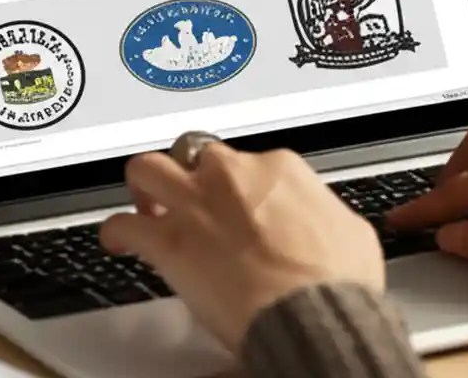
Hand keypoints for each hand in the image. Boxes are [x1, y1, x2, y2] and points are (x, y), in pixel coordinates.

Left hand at [100, 144, 383, 352]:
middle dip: (190, 172)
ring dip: (146, 186)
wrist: (313, 314)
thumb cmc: (335, 281)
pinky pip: (123, 226)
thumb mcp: (350, 232)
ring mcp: (196, 206)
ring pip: (149, 169)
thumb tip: (327, 222)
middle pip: (195, 152)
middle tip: (190, 193)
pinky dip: (117, 233)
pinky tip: (119, 242)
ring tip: (148, 202)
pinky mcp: (169, 243)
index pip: (249, 160)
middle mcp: (232, 177)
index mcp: (280, 168)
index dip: (242, 185)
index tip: (242, 204)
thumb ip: (326, 214)